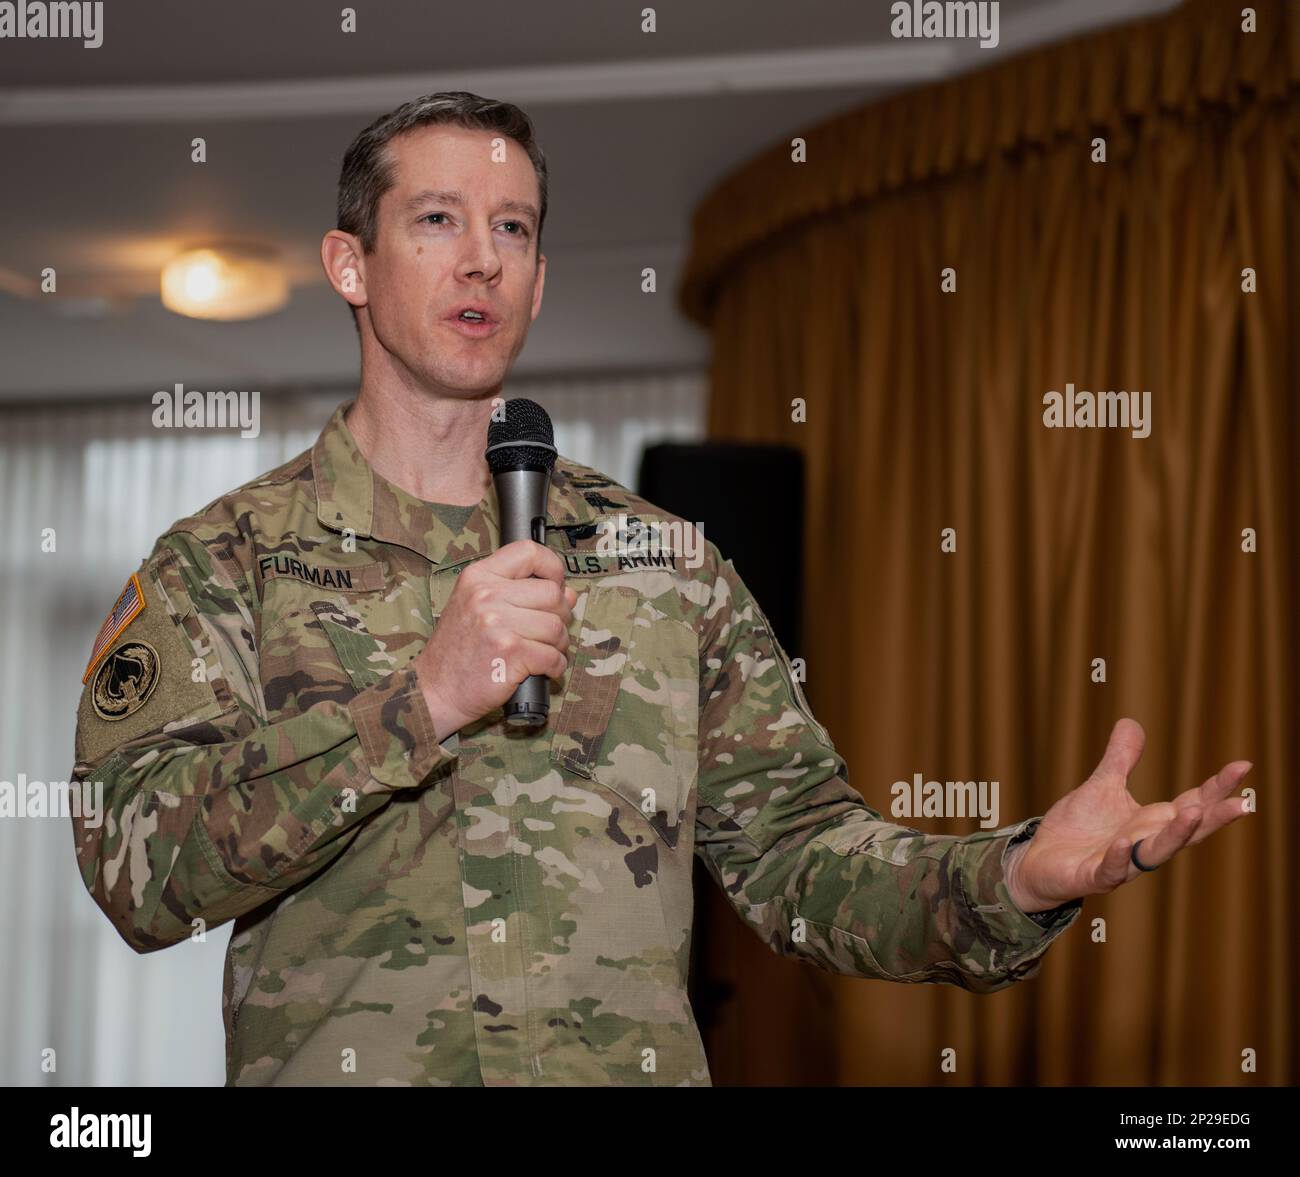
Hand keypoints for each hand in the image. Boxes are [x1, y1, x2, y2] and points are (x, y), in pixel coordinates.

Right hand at [412, 539, 577, 741]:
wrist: (435, 690)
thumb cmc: (458, 650)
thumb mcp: (478, 608)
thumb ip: (520, 594)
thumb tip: (569, 593)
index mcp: (478, 576)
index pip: (529, 552)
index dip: (552, 568)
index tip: (555, 585)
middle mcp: (486, 594)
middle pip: (552, 593)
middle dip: (560, 616)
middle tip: (547, 632)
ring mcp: (497, 623)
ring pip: (556, 627)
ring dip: (558, 645)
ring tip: (543, 652)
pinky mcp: (510, 652)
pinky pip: (553, 656)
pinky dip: (555, 667)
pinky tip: (543, 670)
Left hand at [1003, 718, 1251, 912]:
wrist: (1039, 862)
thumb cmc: (1078, 829)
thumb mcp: (1101, 787)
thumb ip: (1120, 759)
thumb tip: (1132, 723)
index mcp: (1151, 822)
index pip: (1193, 803)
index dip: (1218, 788)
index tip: (1244, 766)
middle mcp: (1143, 843)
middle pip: (1187, 831)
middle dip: (1215, 818)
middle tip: (1244, 803)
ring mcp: (1121, 863)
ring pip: (1156, 853)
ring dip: (1176, 835)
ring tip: (1194, 813)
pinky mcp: (1092, 876)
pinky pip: (1110, 871)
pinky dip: (1120, 858)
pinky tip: (1124, 842)